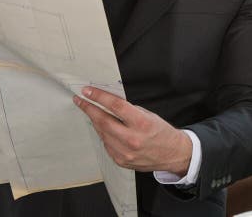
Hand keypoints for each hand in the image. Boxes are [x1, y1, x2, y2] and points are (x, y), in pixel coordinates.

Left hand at [73, 86, 192, 175]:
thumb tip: (108, 102)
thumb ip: (128, 110)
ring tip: (90, 111)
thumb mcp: (148, 114)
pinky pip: (106, 144)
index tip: (87, 91)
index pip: (115, 106)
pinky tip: (104, 128)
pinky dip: (103, 134)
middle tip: (80, 100)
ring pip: (102, 133)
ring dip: (94, 121)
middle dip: (89, 108)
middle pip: (103, 120)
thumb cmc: (160, 131)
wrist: (171, 154)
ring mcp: (125, 152)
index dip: (99, 97)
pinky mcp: (121, 160)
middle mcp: (132, 139)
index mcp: (141, 123)